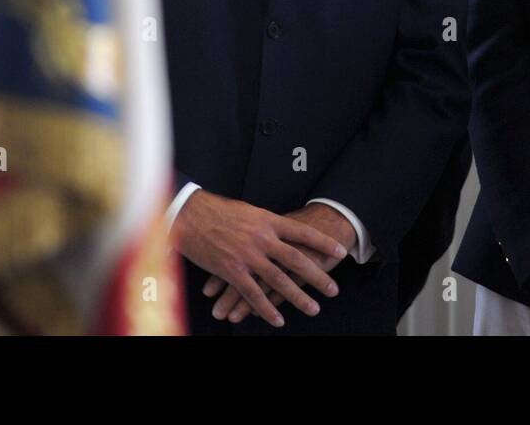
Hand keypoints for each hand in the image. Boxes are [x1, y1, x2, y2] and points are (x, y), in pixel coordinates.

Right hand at [204, 204, 355, 323]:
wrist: (189, 214)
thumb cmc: (218, 210)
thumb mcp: (248, 211)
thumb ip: (266, 224)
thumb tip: (280, 230)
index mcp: (268, 220)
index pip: (302, 232)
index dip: (322, 243)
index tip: (339, 252)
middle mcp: (262, 238)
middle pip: (297, 260)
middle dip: (317, 276)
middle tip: (333, 290)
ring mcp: (247, 255)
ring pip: (279, 280)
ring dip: (298, 297)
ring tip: (313, 308)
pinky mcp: (231, 270)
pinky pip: (253, 294)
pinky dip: (267, 309)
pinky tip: (278, 319)